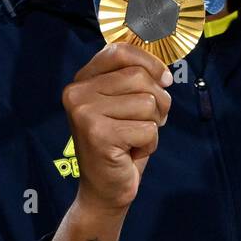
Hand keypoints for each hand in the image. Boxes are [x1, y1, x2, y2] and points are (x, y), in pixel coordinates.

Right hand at [62, 41, 172, 214]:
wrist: (104, 189)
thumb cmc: (120, 143)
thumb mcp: (124, 104)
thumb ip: (134, 79)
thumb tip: (163, 68)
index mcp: (81, 80)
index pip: (119, 51)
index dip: (149, 62)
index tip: (164, 80)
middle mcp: (76, 93)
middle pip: (139, 77)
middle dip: (157, 101)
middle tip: (146, 122)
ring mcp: (84, 113)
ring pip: (147, 102)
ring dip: (153, 124)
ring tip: (135, 138)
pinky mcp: (98, 134)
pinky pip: (148, 129)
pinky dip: (150, 143)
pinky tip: (131, 152)